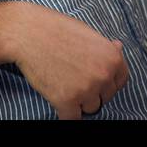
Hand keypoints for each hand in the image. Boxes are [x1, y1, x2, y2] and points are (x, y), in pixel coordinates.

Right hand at [3, 3, 128, 118]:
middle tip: (71, 77)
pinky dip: (65, 112)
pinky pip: (72, 118)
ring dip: (77, 101)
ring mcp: (86, 89)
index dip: (105, 81)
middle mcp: (104, 75)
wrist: (26, 32)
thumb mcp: (86, 32)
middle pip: (104, 97)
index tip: (92, 77)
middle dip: (90, 91)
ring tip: (61, 82)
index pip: (120, 82)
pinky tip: (56, 98)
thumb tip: (119, 47)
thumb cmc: (54, 28)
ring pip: (89, 108)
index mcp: (112, 58)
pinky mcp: (67, 101)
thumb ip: (103, 47)